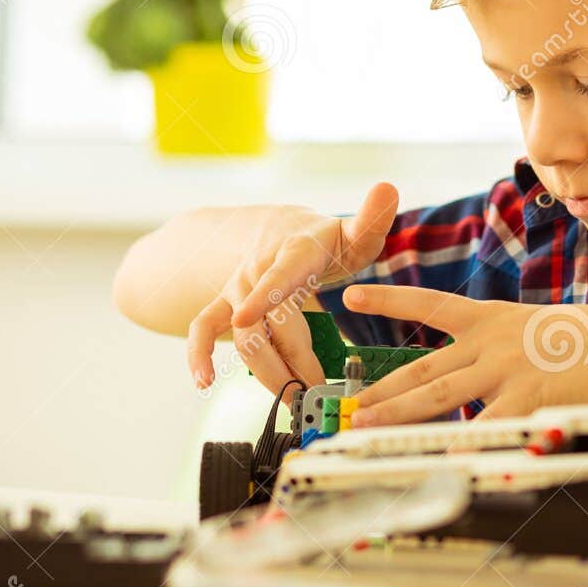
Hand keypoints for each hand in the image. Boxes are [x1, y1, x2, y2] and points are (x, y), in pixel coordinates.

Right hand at [187, 182, 399, 394]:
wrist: (281, 231)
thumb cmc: (325, 240)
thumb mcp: (353, 231)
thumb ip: (372, 219)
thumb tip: (389, 186)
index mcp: (294, 253)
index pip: (279, 275)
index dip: (263, 294)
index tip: (246, 316)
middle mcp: (259, 272)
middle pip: (267, 323)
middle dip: (292, 360)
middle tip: (320, 390)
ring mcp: (238, 290)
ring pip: (242, 337)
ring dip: (266, 372)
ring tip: (292, 400)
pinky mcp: (226, 306)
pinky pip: (203, 328)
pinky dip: (198, 355)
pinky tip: (204, 382)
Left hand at [340, 286, 587, 424]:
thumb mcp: (548, 330)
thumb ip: (513, 349)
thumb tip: (490, 372)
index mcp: (496, 318)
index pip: (431, 306)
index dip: (389, 301)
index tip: (353, 297)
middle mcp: (490, 342)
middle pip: (422, 366)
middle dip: (383, 386)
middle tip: (351, 403)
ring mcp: (502, 371)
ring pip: (434, 394)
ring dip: (395, 412)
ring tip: (363, 426)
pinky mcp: (519, 401)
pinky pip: (477, 429)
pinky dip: (453, 447)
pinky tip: (428, 460)